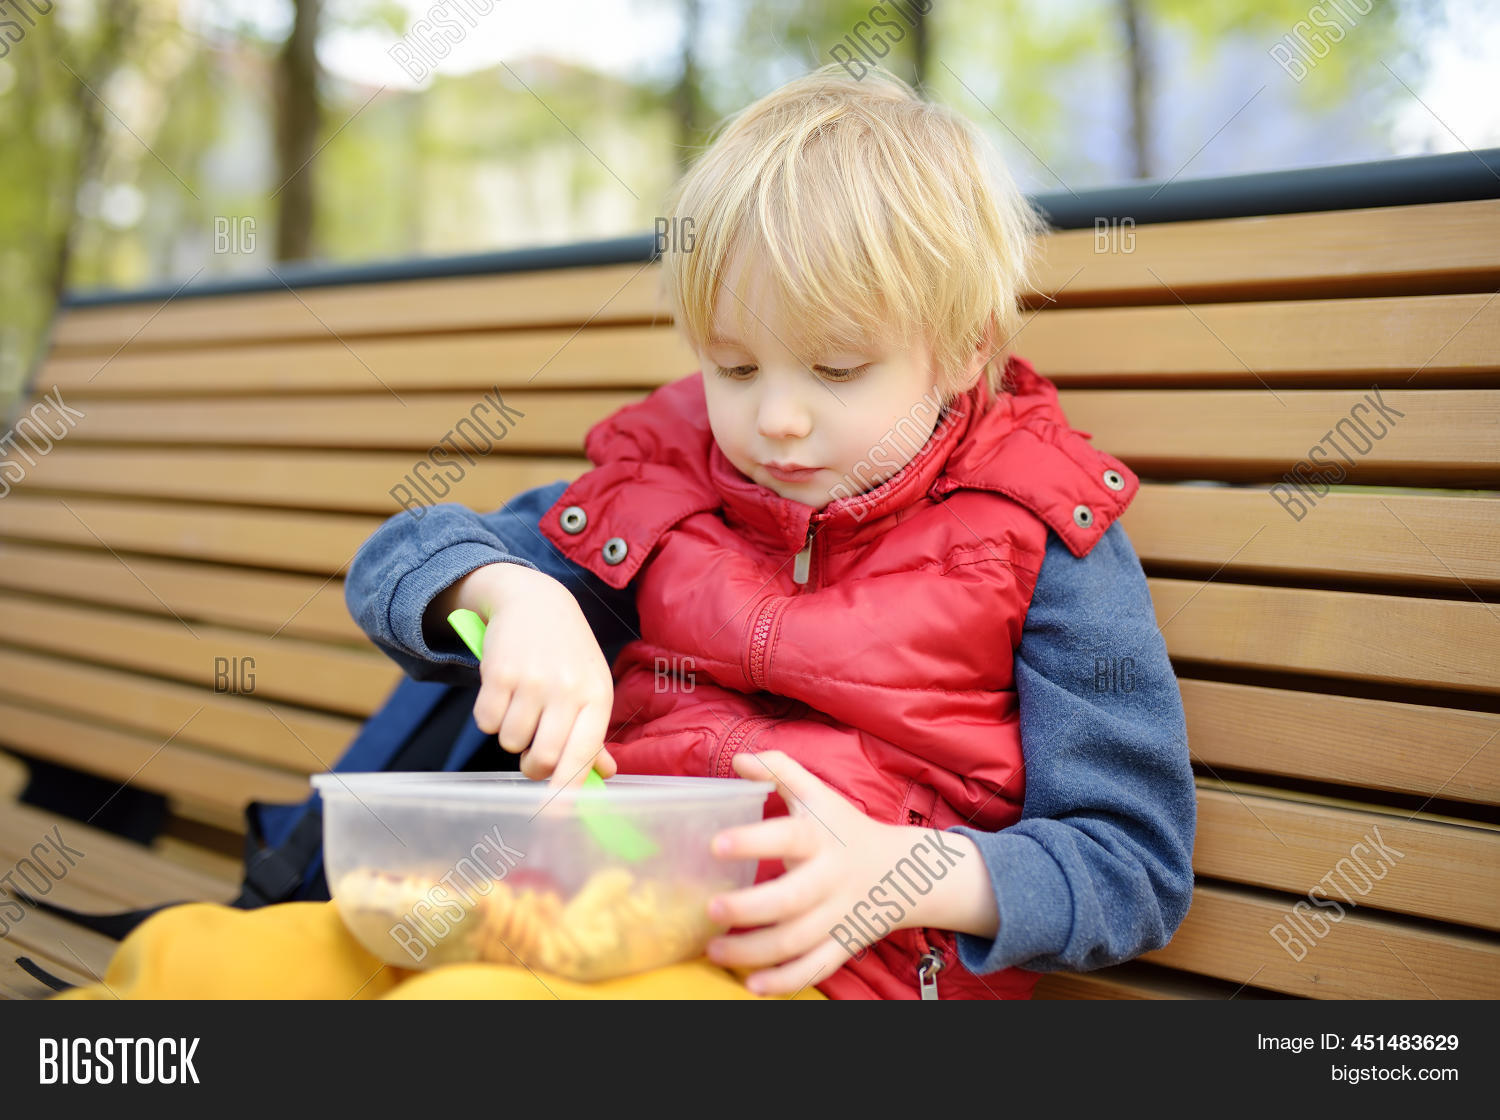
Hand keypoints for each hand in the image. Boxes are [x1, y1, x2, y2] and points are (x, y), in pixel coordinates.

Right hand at [429, 563, 617, 789]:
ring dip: (510, 735)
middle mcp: (567, 688)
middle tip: (531, 752)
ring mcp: (532, 680)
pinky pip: (486, 721)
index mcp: (597, 696)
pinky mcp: (499, 673)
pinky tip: (503, 692)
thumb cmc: (567, 653)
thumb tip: (606, 776)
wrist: (533, 599)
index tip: (557, 815)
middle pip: (541, 759)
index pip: (584, 755)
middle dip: (532, 766)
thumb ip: (594, 734)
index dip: (569, 790)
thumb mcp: (590, 686)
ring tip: (521, 707)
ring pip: (510, 742)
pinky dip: (490, 716)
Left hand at [704, 751, 987, 995]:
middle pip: (792, 899)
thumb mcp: (818, 794)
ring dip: (753, 950)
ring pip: (797, 941)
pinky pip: (815, 968)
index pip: (788, 836)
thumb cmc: (844, 828)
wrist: (904, 871)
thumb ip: (779, 771)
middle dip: (749, 908)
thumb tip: (738, 760)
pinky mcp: (844, 944)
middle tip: (711, 908)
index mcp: (820, 837)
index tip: (716, 845)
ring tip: (714, 948)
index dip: (753, 841)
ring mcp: (839, 915)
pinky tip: (752, 984)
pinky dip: (785, 981)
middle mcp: (830, 878)